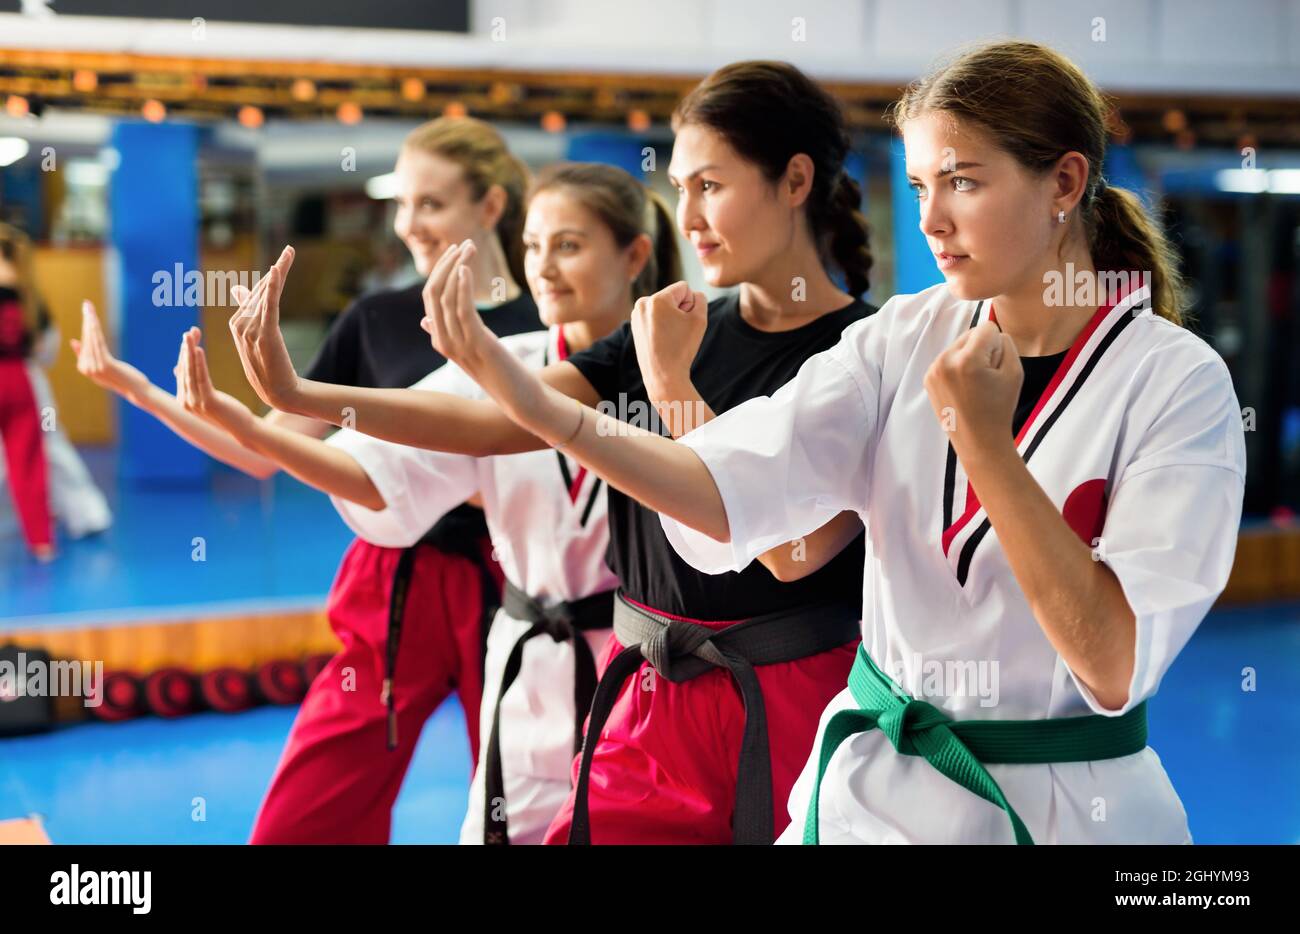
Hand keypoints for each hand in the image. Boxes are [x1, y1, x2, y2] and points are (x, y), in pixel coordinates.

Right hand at [72, 300, 148, 400]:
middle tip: (86, 304)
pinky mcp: (105, 365)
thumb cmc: (119, 377)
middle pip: (86, 338)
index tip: (87, 311)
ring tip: (89, 308)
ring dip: (91, 321)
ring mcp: (95, 367)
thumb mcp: (100, 367)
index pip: (83, 342)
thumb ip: (86, 356)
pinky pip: (99, 344)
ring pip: (92, 339)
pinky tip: (93, 320)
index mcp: (83, 368)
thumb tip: (74, 341)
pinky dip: (96, 331)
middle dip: (86, 319)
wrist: (134, 389)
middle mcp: (86, 368)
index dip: (85, 325)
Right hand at [175, 327, 255, 433]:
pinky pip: (202, 378)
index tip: (189, 335)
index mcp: (183, 399)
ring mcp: (195, 404)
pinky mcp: (207, 402)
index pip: (182, 371)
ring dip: (190, 351)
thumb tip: (176, 369)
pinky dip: (199, 362)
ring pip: (191, 372)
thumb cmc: (227, 410)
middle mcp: (185, 402)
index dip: (184, 352)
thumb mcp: (206, 395)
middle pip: (185, 369)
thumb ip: (191, 383)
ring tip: (191, 335)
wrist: (243, 428)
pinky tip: (199, 349)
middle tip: (190, 331)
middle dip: (186, 348)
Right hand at [228, 246, 298, 410]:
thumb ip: (248, 312)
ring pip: (267, 295)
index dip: (271, 278)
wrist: (279, 392)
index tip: (285, 257)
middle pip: (261, 291)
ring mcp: (251, 329)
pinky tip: (277, 270)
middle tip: (291, 250)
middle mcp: (240, 325)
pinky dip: (272, 286)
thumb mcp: (256, 338)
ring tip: (290, 253)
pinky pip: (269, 304)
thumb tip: (239, 287)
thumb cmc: (269, 367)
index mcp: (236, 324)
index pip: (255, 294)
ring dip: (280, 272)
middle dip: (278, 270)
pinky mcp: (266, 333)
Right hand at [418, 239, 501, 376]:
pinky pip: (462, 310)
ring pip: (446, 297)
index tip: (458, 251)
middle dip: (446, 263)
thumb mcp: (471, 350)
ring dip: (458, 267)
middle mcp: (444, 342)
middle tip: (464, 244)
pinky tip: (466, 268)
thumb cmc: (500, 373)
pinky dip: (462, 286)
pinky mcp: (477, 344)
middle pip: (433, 293)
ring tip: (470, 248)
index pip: (430, 297)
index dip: (441, 270)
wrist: (521, 400)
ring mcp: (459, 345)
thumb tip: (424, 320)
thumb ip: (448, 334)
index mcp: (441, 341)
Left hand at [630, 280, 707, 398]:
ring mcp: (636, 315)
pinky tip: (661, 340)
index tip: (684, 323)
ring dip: (671, 318)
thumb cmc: (682, 348)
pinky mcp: (635, 325)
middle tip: (677, 333)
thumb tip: (692, 295)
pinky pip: (655, 317)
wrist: (663, 376)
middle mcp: (642, 303)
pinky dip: (661, 325)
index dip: (691, 304)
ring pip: (664, 307)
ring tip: (669, 337)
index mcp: (656, 299)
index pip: (684, 288)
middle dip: (679, 310)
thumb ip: (700, 299)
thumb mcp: (700, 319)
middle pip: (672, 296)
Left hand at [923, 320, 1022, 464]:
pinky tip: (964, 388)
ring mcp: (933, 371)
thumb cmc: (1000, 407)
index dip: (998, 345)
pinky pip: (948, 359)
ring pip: (958, 345)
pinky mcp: (928, 378)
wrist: (978, 441)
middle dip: (982, 349)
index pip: (986, 327)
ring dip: (969, 357)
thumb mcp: (1015, 371)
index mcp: (966, 360)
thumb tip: (991, 333)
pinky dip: (957, 367)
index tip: (996, 368)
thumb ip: (1005, 343)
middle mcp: (945, 362)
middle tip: (986, 378)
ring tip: (975, 384)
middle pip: (970, 334)